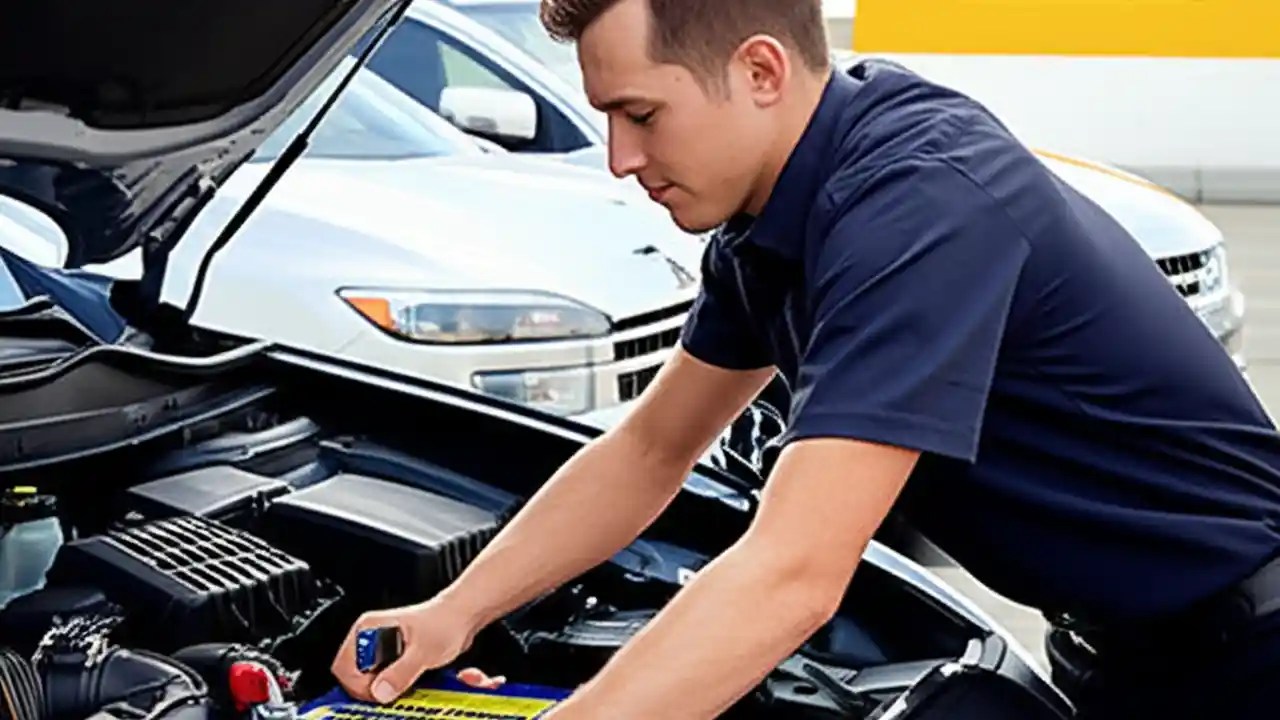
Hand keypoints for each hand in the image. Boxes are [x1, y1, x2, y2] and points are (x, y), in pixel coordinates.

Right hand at [329, 599, 505, 702]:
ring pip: (366, 679)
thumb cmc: (444, 622)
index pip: (344, 666)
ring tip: (402, 685)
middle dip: (369, 689)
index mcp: (368, 629)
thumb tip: (381, 691)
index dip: (358, 685)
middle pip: (351, 675)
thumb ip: (401, 672)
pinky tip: (405, 683)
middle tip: (390, 693)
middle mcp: (370, 637)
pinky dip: (389, 686)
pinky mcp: (391, 657)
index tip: (379, 693)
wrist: (462, 617)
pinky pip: (380, 678)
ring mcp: (380, 647)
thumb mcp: (423, 651)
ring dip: (381, 688)